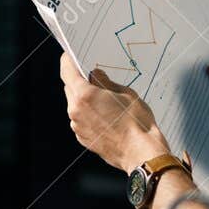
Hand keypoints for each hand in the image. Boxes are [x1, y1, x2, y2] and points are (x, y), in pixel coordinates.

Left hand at [60, 54, 169, 170]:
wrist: (141, 153)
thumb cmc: (137, 122)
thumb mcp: (126, 93)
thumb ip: (107, 82)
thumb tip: (96, 75)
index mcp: (84, 95)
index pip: (67, 71)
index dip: (68, 60)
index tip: (70, 55)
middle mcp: (76, 110)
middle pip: (70, 88)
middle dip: (80, 81)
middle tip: (94, 77)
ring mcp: (78, 126)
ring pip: (75, 105)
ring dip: (85, 99)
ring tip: (105, 100)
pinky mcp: (83, 138)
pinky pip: (81, 120)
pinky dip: (88, 114)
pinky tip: (106, 116)